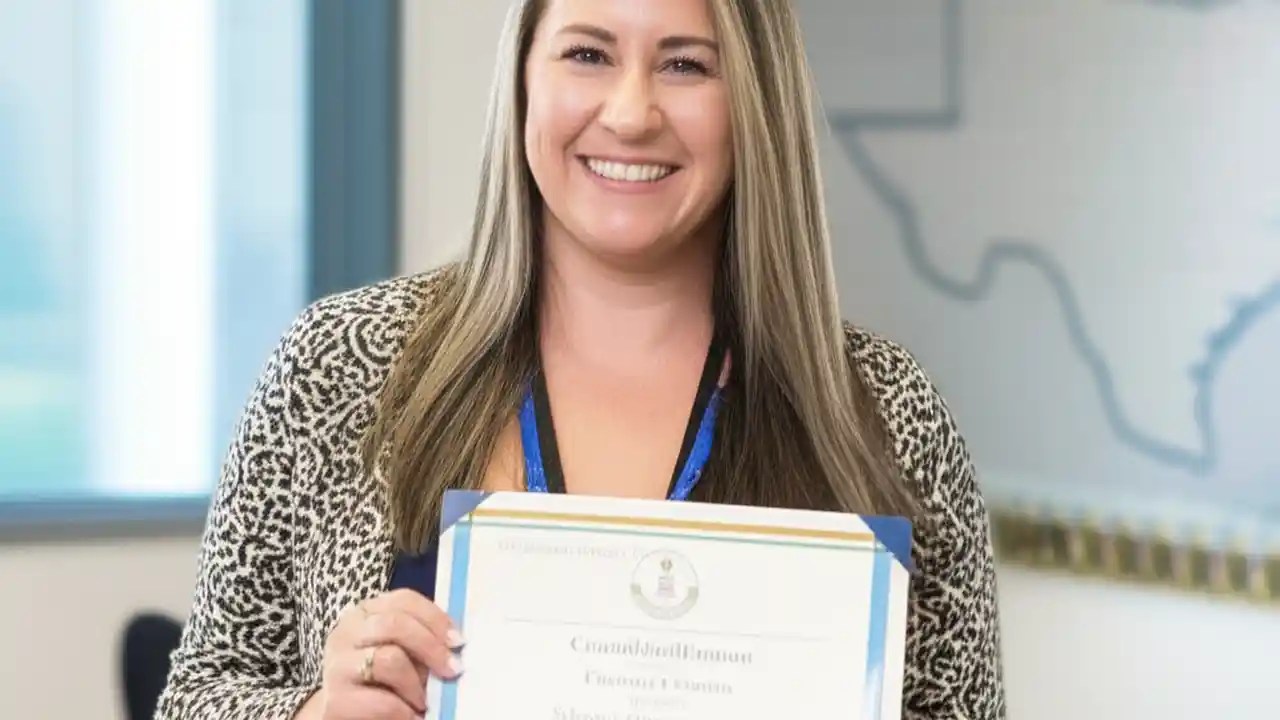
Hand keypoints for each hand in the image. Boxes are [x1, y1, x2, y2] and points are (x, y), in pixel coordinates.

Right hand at [297, 589, 464, 719]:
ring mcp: (337, 665)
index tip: (458, 641)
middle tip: (453, 670)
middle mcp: (346, 632)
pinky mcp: (336, 700)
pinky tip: (414, 716)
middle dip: (431, 647)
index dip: (435, 618)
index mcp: (365, 613)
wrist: (342, 715)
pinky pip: (383, 701)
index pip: (404, 600)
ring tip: (425, 701)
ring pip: (389, 659)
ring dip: (416, 683)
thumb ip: (420, 642)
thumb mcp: (400, 652)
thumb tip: (455, 647)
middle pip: (395, 624)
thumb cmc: (378, 680)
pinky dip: (406, 711)